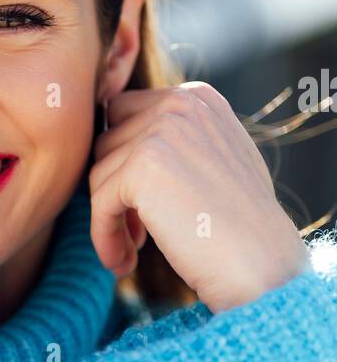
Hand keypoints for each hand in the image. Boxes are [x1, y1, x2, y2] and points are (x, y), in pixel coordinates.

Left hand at [89, 81, 310, 312]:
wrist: (261, 264)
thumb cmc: (242, 225)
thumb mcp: (216, 160)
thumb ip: (177, 142)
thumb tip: (118, 144)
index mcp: (197, 97)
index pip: (124, 116)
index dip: (123, 163)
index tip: (138, 206)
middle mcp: (180, 103)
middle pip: (107, 144)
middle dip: (114, 191)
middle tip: (135, 234)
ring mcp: (160, 131)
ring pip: (99, 175)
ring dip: (109, 219)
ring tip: (130, 252)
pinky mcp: (141, 167)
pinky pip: (99, 201)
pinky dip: (104, 235)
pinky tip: (120, 262)